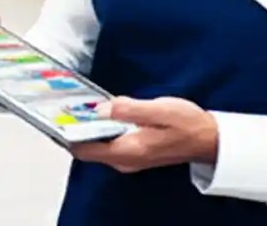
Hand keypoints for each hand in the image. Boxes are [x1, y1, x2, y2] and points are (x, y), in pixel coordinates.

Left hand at [70, 97, 218, 173]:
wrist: (208, 139)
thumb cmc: (187, 124)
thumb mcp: (159, 110)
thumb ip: (129, 109)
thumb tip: (101, 109)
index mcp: (129, 150)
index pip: (85, 150)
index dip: (68, 134)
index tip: (58, 116)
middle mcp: (125, 159)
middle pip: (87, 149)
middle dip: (75, 129)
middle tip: (64, 107)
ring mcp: (129, 158)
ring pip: (97, 146)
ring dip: (88, 129)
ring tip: (78, 107)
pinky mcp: (134, 152)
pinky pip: (108, 143)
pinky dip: (100, 130)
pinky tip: (99, 113)